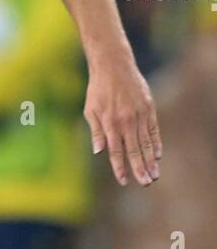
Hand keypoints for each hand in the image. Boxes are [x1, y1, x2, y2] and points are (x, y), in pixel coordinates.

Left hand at [84, 55, 160, 186]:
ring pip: (146, 143)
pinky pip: (154, 130)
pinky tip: (157, 156)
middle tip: (145, 183)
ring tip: (154, 175)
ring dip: (150, 161)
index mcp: (110, 123)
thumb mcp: (90, 110)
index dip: (120, 167)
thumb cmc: (98, 90)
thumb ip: (96, 132)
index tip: (124, 181)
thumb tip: (99, 151)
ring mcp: (139, 114)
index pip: (116, 151)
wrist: (114, 66)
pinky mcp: (149, 108)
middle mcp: (126, 121)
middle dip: (139, 169)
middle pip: (134, 150)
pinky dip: (156, 143)